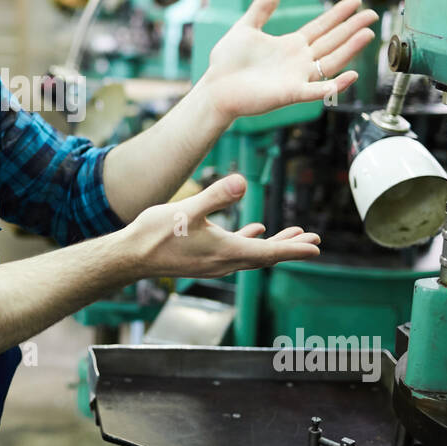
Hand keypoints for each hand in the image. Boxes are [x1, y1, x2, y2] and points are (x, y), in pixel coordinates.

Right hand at [126, 174, 320, 278]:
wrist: (131, 255)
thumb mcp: (188, 209)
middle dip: (291, 247)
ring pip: (253, 255)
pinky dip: (250, 243)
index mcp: (225, 251)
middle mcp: (223, 262)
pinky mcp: (203, 259)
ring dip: (274, 246)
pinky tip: (254, 231)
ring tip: (292, 235)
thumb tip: (242, 182)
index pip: (269, 252)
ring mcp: (213, 263)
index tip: (316, 247)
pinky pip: (236, 252)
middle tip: (313, 241)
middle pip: (266, 257)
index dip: (294, 248)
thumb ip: (217, 195)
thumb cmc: (155, 233)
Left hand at [199, 0, 378, 120]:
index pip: (321, 27)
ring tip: (367, 34)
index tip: (355, 1)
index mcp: (290, 45)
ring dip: (349, 49)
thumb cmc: (227, 62)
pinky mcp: (290, 93)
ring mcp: (297, 77)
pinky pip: (316, 91)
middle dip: (351, 28)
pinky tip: (351, 75)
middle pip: (331, 42)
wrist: (215, 88)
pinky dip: (334, 85)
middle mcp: (298, 61)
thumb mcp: (245, 28)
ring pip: (330, 62)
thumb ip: (261, 10)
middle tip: (372, 14)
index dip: (338, 15)